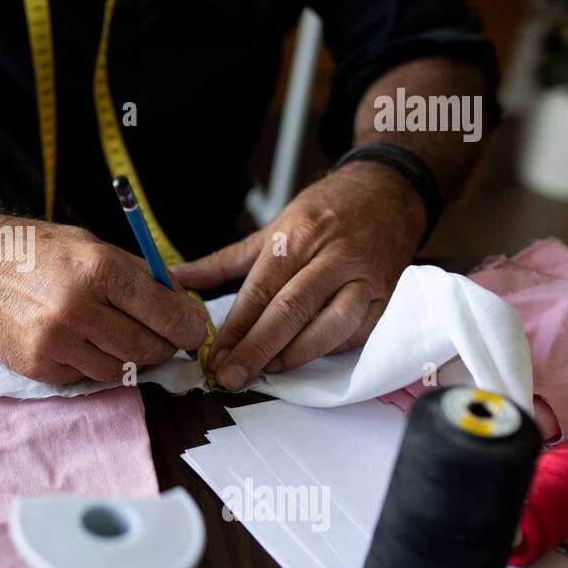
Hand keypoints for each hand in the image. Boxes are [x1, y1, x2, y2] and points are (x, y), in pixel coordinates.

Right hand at [0, 217, 210, 384]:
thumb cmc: (27, 248)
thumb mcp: (86, 243)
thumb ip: (135, 273)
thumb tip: (180, 305)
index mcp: (99, 268)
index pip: (167, 312)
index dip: (188, 326)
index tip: (192, 329)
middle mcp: (78, 307)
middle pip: (148, 348)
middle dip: (163, 346)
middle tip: (162, 338)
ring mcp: (55, 341)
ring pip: (120, 370)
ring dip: (127, 358)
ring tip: (114, 335)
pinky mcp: (36, 365)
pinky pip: (84, 376)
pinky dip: (90, 362)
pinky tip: (77, 340)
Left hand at [173, 163, 424, 390]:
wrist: (388, 192)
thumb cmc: (325, 211)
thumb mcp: (272, 227)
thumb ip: (225, 261)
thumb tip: (179, 277)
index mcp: (298, 236)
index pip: (260, 291)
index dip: (235, 329)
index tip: (215, 356)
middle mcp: (333, 256)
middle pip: (291, 310)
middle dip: (257, 349)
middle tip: (231, 376)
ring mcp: (363, 278)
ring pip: (329, 326)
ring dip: (294, 356)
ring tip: (266, 373)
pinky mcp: (385, 298)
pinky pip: (355, 334)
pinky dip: (327, 351)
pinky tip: (302, 361)